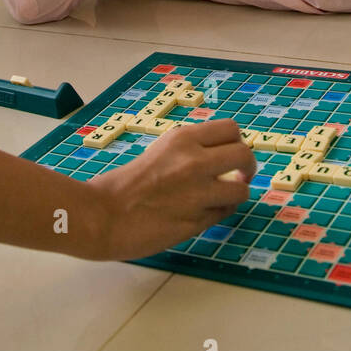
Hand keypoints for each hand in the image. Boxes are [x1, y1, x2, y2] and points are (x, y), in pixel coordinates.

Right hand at [90, 119, 256, 261]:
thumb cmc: (125, 183)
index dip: (235, 142)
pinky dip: (219, 213)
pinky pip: (224, 213)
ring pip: (242, 190)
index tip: (229, 154)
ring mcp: (198, 193)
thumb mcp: (160, 151)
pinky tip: (202, 213)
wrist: (104, 215)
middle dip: (246, 167)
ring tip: (219, 199)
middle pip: (244, 155)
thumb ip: (188, 151)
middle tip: (238, 176)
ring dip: (235, 194)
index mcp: (182, 139)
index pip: (231, 129)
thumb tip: (218, 155)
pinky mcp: (197, 221)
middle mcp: (194, 161)